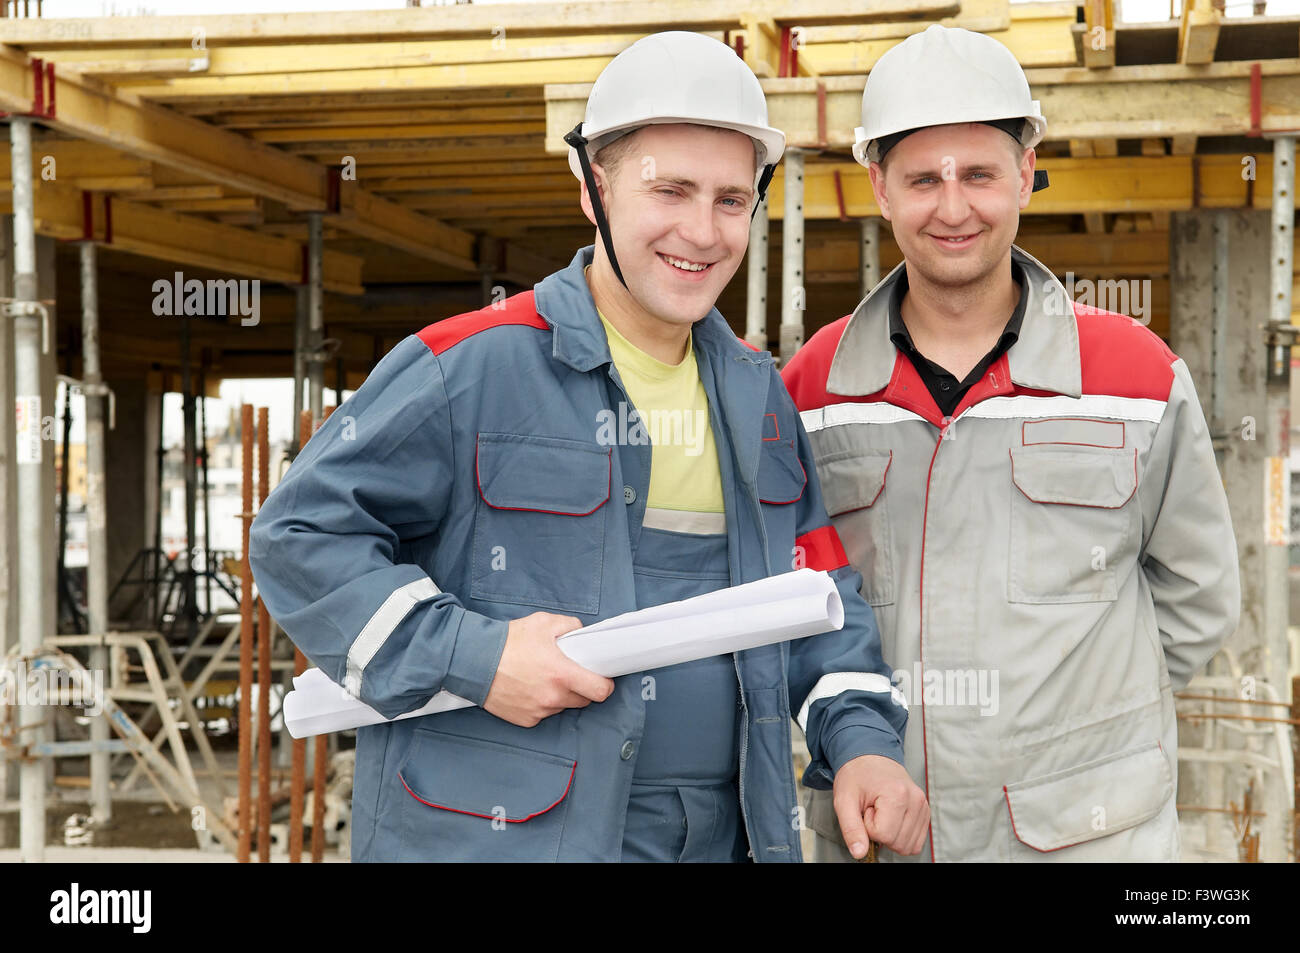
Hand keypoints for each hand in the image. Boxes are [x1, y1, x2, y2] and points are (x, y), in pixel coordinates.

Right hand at [483, 612, 614, 727]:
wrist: (474, 661)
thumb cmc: (508, 641)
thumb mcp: (543, 622)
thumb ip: (570, 626)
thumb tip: (582, 634)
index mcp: (562, 674)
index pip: (601, 691)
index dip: (606, 685)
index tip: (602, 678)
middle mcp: (553, 697)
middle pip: (583, 700)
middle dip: (581, 687)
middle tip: (568, 672)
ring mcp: (539, 711)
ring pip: (562, 706)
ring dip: (560, 695)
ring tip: (543, 677)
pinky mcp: (525, 720)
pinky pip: (543, 713)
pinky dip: (541, 703)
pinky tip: (529, 687)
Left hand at [832, 754, 929, 857]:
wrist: (869, 757)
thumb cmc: (856, 775)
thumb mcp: (844, 800)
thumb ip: (851, 828)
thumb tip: (859, 853)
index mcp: (897, 794)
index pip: (884, 835)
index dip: (869, 827)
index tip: (866, 809)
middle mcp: (916, 800)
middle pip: (899, 843)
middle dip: (880, 833)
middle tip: (873, 811)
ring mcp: (923, 806)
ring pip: (909, 846)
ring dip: (891, 835)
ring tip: (881, 813)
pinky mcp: (925, 811)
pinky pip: (916, 841)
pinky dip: (901, 836)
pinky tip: (892, 818)